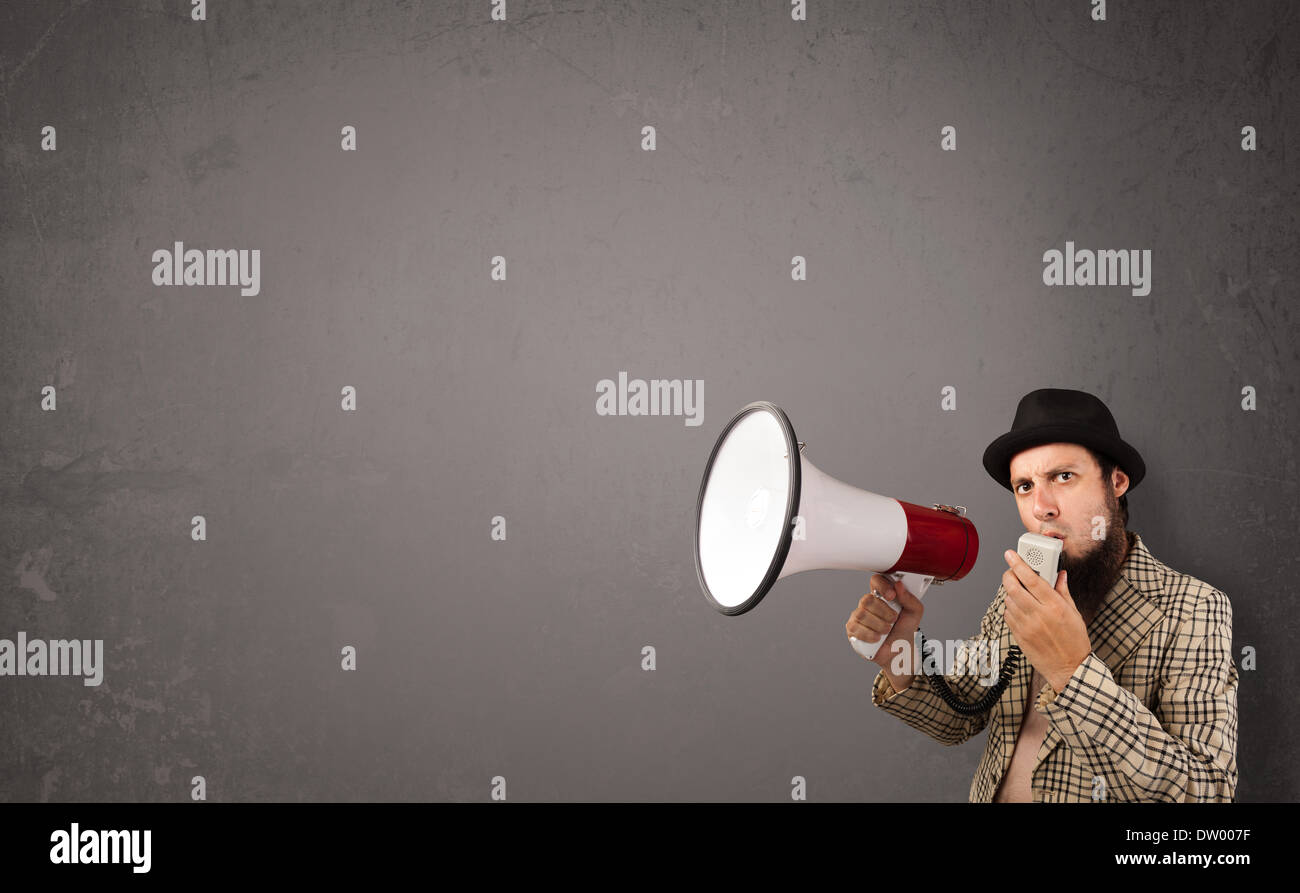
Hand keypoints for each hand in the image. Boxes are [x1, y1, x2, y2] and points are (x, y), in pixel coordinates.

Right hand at [846, 574, 923, 680]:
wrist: (900, 651)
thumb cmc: (904, 630)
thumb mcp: (914, 613)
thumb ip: (909, 599)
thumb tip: (899, 585)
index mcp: (882, 596)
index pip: (876, 581)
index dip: (882, 586)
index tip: (891, 596)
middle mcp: (868, 604)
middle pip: (867, 599)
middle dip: (883, 612)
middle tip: (893, 619)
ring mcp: (858, 617)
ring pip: (861, 614)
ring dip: (878, 624)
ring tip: (886, 630)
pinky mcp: (852, 630)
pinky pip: (855, 628)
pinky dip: (869, 634)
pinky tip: (877, 638)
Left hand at [1001, 550, 1091, 692]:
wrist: (1069, 668)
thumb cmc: (1074, 642)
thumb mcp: (1074, 613)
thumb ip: (1063, 592)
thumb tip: (1060, 575)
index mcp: (1054, 607)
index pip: (1032, 580)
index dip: (1019, 564)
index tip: (1011, 555)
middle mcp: (1038, 615)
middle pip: (1013, 588)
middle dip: (1008, 575)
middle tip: (1011, 571)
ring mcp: (1026, 626)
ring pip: (1008, 600)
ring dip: (1010, 592)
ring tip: (1020, 592)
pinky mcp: (1019, 636)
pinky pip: (1007, 615)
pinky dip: (1010, 607)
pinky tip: (1020, 608)